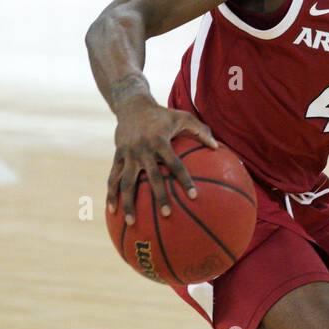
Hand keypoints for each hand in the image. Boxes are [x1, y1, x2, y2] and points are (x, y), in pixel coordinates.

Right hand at [107, 100, 217, 225]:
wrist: (132, 105)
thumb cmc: (163, 115)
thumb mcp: (183, 117)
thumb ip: (201, 131)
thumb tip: (217, 147)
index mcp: (160, 141)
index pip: (175, 164)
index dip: (185, 180)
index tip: (194, 196)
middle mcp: (143, 150)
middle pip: (152, 177)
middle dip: (159, 196)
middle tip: (168, 215)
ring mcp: (128, 154)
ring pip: (126, 182)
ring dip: (127, 202)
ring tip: (130, 222)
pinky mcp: (117, 157)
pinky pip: (112, 178)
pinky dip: (111, 193)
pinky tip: (112, 210)